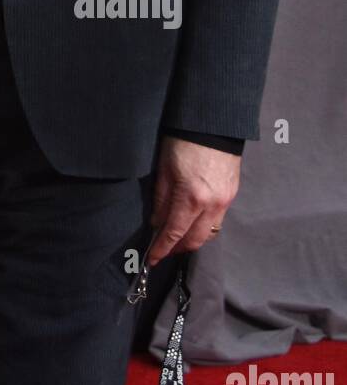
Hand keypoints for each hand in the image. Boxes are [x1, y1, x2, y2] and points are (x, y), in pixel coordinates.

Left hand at [148, 135, 240, 264]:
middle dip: (178, 249)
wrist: (213, 125)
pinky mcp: (231, 195)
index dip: (162, 248)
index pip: (174, 232)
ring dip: (192, 240)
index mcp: (190, 197)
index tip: (153, 259)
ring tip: (178, 239)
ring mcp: (224, 201)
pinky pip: (217, 221)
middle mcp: (211, 205)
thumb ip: (161, 199)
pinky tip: (193, 223)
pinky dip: (204, 227)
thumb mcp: (164, 169)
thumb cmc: (182, 142)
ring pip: (208, 233)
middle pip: (194, 240)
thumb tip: (157, 222)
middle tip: (165, 251)